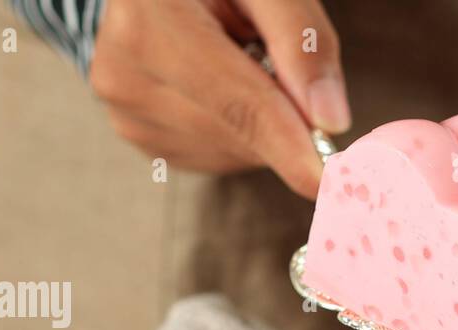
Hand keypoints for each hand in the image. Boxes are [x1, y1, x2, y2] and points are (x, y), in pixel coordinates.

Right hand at [90, 0, 350, 195]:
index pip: (236, 102)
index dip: (287, 146)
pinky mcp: (140, 137)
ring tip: (238, 57)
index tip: (325, 182)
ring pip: (234, 152)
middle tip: (276, 59)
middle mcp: (126, 74)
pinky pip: (218, 155)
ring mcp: (127, 113)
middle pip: (240, 133)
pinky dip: (240, 130)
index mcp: (147, 19)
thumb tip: (330, 122)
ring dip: (261, 122)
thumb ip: (299, 39)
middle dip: (284, 115)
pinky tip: (223, 85)